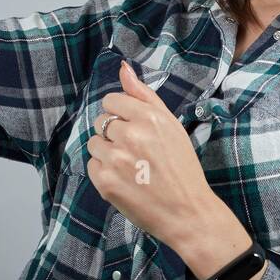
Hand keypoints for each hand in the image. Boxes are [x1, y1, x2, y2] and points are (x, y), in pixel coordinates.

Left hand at [86, 60, 229, 253]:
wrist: (187, 211)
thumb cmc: (182, 166)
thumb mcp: (170, 124)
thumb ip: (144, 94)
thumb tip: (123, 67)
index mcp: (148, 117)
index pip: (111, 101)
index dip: (121, 114)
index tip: (133, 128)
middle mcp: (129, 135)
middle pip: (101, 121)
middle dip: (114, 133)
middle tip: (136, 151)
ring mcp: (115, 159)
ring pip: (94, 143)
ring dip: (107, 152)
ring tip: (129, 165)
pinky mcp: (105, 182)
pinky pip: (92, 165)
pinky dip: (104, 171)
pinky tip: (124, 179)